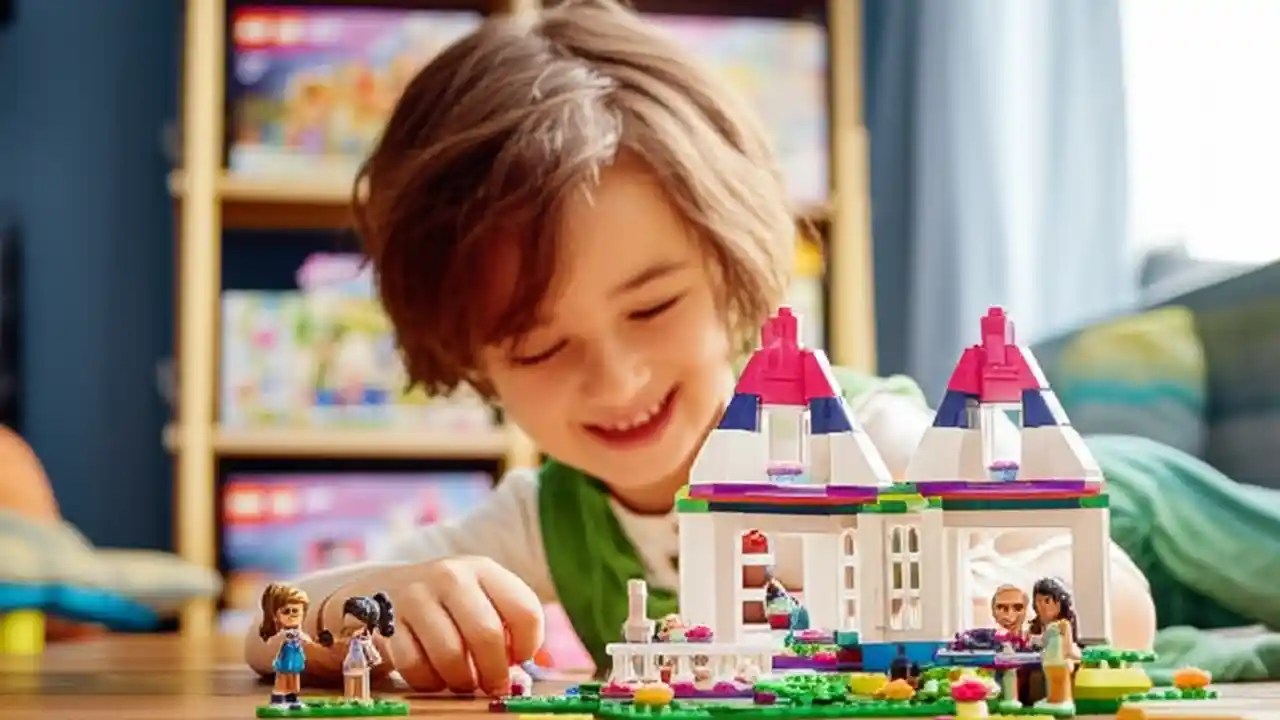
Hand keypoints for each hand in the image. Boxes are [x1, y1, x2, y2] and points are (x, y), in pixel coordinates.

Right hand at [319, 556, 542, 695]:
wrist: (379, 589)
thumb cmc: (445, 603)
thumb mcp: (479, 598)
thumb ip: (508, 625)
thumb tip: (533, 666)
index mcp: (483, 569)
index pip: (524, 610)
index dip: (529, 645)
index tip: (519, 658)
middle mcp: (450, 576)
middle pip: (487, 635)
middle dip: (494, 672)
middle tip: (494, 685)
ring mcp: (415, 596)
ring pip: (450, 655)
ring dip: (461, 681)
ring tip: (464, 683)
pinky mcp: (384, 622)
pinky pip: (414, 666)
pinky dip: (428, 682)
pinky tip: (434, 677)